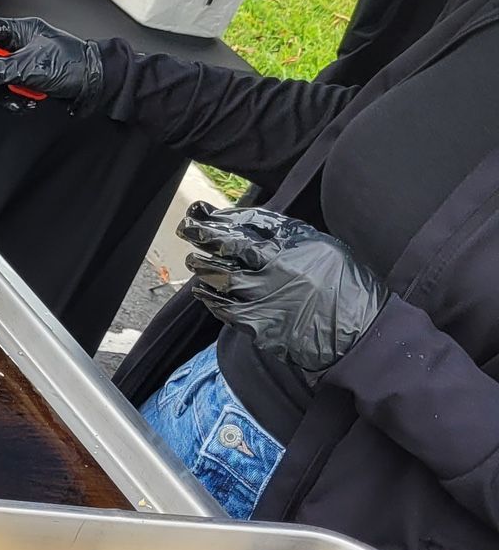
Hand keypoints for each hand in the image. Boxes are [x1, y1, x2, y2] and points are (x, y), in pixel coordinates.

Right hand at [0, 11, 104, 112]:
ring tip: (19, 94)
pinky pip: (5, 89)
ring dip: (2, 91)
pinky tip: (26, 99)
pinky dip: (12, 98)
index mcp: (17, 29)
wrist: (95, 82)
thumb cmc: (71, 64)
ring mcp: (19, 61)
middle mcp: (16, 43)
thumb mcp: (31, 66)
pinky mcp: (24, 77)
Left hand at [179, 204, 386, 383]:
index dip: (222, 220)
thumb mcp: (326, 250)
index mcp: (294, 248)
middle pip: (228, 249)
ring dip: (203, 267)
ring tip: (194, 259)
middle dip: (203, 237)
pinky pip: (224, 309)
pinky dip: (211, 298)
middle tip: (187, 229)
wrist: (360, 335)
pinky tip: (203, 291)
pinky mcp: (258, 325)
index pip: (247, 228)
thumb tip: (257, 229)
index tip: (204, 214)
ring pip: (220, 279)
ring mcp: (264, 298)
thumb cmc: (349, 290)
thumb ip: (291, 239)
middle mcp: (275, 271)